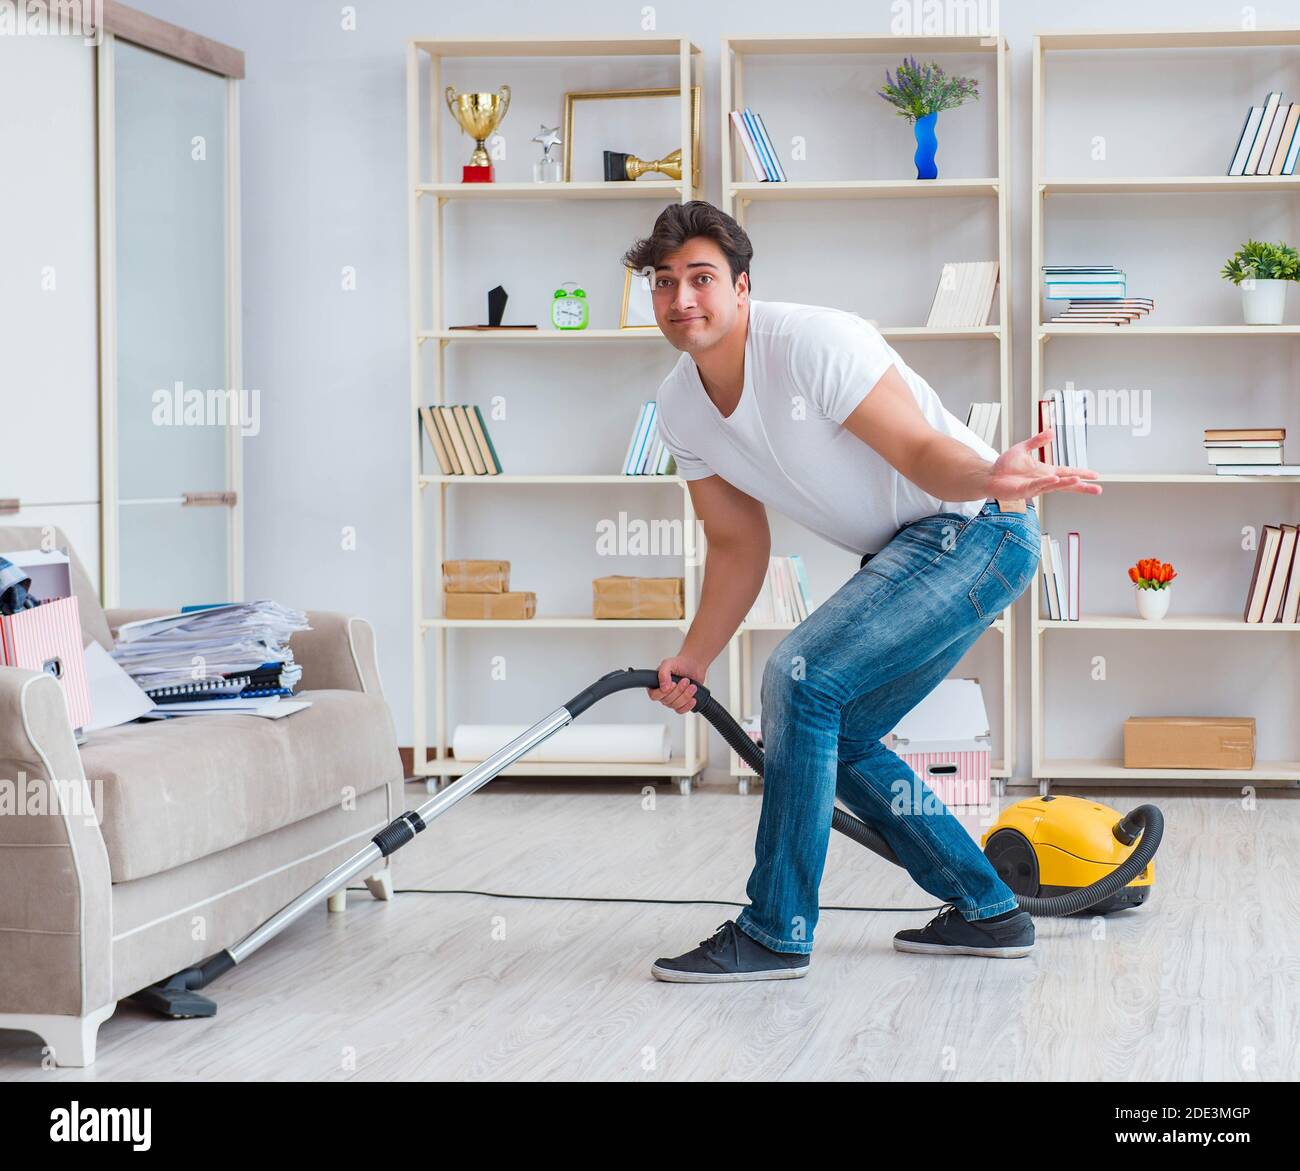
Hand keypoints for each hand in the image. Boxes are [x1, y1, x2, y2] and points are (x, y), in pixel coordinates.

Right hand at [648, 654, 707, 712]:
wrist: (693, 665)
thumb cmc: (680, 664)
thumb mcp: (668, 663)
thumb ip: (663, 673)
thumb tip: (663, 687)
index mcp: (655, 685)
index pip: (654, 695)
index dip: (664, 692)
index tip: (673, 683)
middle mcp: (662, 694)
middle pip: (667, 701)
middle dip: (679, 690)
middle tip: (685, 680)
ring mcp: (672, 699)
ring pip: (675, 705)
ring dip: (685, 696)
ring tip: (692, 686)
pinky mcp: (681, 703)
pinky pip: (681, 710)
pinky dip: (688, 705)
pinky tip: (693, 699)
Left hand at [986, 425, 1102, 499]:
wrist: (989, 475)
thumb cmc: (1005, 466)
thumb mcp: (1023, 448)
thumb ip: (1037, 441)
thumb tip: (1051, 432)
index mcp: (1045, 471)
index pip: (1067, 472)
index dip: (1081, 473)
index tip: (1095, 475)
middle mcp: (1043, 480)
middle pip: (1066, 483)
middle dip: (1082, 486)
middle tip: (1098, 490)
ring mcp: (1034, 487)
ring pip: (1054, 485)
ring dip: (1067, 483)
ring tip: (1080, 481)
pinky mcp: (1024, 490)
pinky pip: (1037, 485)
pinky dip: (1046, 482)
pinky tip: (1054, 479)